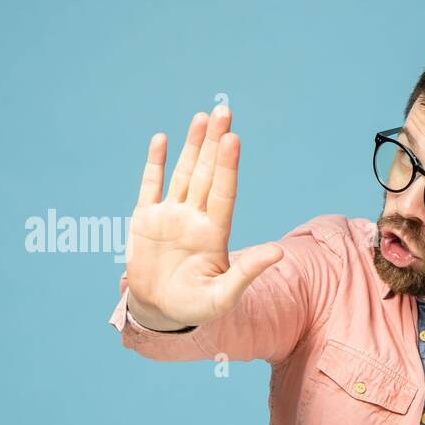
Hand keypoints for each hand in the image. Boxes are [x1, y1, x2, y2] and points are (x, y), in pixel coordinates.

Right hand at [123, 107, 282, 326]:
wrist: (161, 313)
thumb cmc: (196, 308)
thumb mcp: (224, 295)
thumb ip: (248, 272)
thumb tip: (279, 252)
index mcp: (215, 234)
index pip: (223, 192)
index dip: (227, 166)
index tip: (233, 139)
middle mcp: (195, 218)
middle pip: (206, 173)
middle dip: (214, 142)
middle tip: (223, 110)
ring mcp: (170, 216)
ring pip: (183, 173)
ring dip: (191, 145)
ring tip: (202, 116)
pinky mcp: (145, 219)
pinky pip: (151, 185)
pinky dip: (156, 163)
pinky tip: (163, 139)